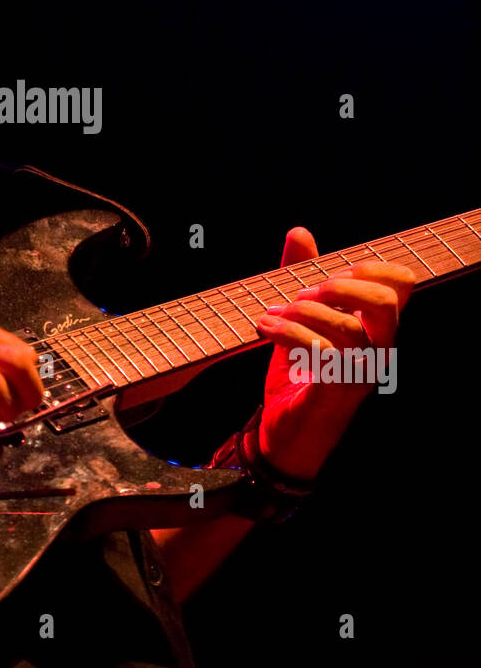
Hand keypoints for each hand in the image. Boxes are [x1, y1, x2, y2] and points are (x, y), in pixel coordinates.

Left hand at [254, 227, 415, 479]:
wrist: (283, 436)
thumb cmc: (299, 375)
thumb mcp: (300, 318)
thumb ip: (301, 275)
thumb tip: (300, 232)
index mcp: (376, 328)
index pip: (403, 284)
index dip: (370, 266)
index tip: (329, 272)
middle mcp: (378, 350)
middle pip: (385, 303)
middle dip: (340, 286)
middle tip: (304, 291)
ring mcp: (360, 373)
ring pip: (345, 326)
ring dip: (302, 310)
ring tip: (273, 312)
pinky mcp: (335, 391)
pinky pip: (319, 350)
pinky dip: (287, 331)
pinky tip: (265, 327)